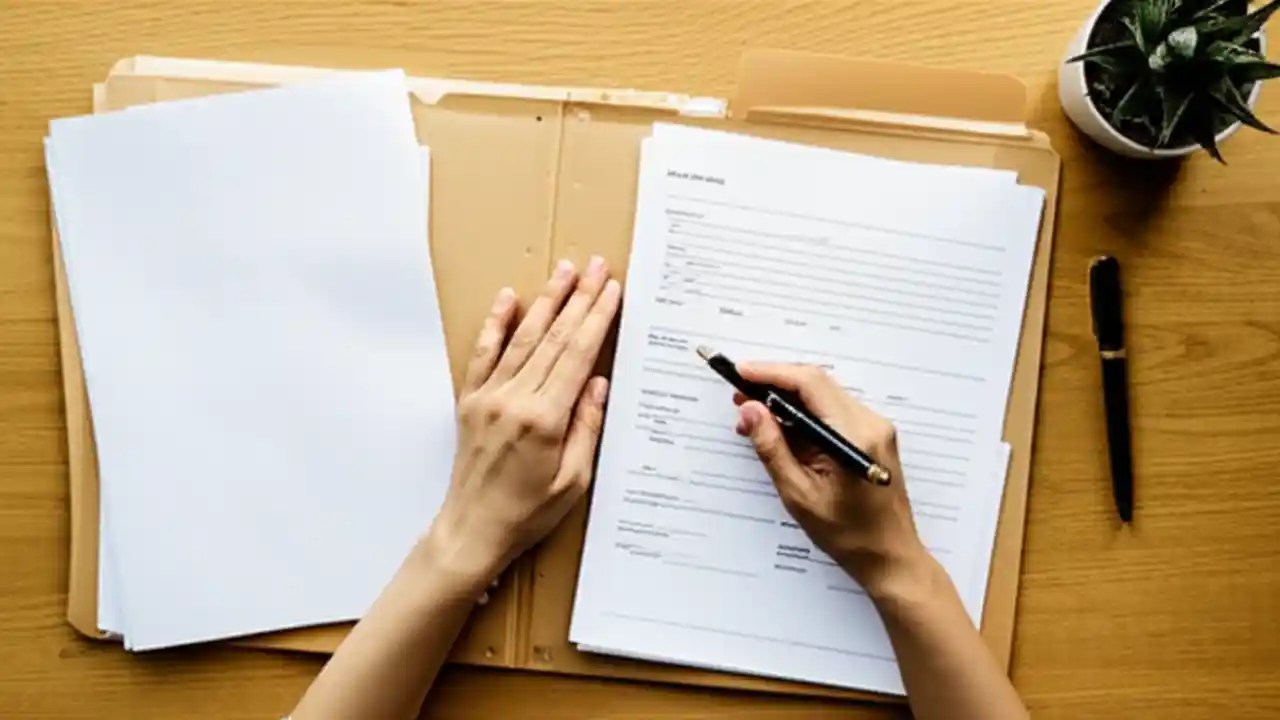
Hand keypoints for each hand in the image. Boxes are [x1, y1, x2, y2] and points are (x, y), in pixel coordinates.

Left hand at [423, 257, 620, 587]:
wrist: (473, 530)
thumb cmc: (528, 513)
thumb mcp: (574, 479)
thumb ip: (587, 426)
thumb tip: (598, 382)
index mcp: (544, 419)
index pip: (578, 355)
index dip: (598, 318)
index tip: (612, 290)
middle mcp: (514, 400)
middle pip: (554, 337)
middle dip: (579, 298)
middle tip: (598, 267)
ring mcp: (489, 397)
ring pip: (523, 337)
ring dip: (546, 300)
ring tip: (565, 271)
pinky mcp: (471, 401)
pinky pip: (484, 353)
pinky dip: (496, 323)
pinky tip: (508, 298)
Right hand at [733, 363, 926, 597]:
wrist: (890, 557)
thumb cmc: (848, 535)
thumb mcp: (798, 494)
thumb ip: (772, 447)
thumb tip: (750, 410)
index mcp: (855, 436)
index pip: (811, 384)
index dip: (771, 373)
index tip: (740, 373)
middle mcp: (871, 424)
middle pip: (817, 384)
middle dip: (774, 385)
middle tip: (739, 396)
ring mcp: (874, 428)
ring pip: (823, 395)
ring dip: (787, 401)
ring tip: (753, 416)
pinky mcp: (871, 435)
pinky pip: (832, 412)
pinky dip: (803, 415)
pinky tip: (780, 429)